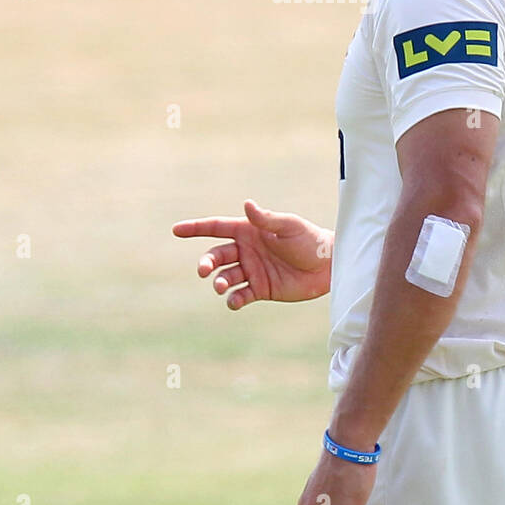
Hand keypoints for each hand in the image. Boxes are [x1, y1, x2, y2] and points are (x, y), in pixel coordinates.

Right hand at [172, 200, 332, 309]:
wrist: (328, 266)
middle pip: (216, 255)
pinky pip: (239, 296)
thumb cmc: (310, 239)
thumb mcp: (289, 226)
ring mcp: (251, 270)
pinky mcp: (260, 290)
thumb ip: (267, 219)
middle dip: (206, 262)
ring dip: (218, 282)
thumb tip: (246, 204)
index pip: (216, 228)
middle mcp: (246, 250)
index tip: (176, 230)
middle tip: (204, 270)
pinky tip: (234, 300)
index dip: (195, 228)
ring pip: (224, 277)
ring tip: (220, 286)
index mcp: (249, 230)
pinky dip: (233, 299)